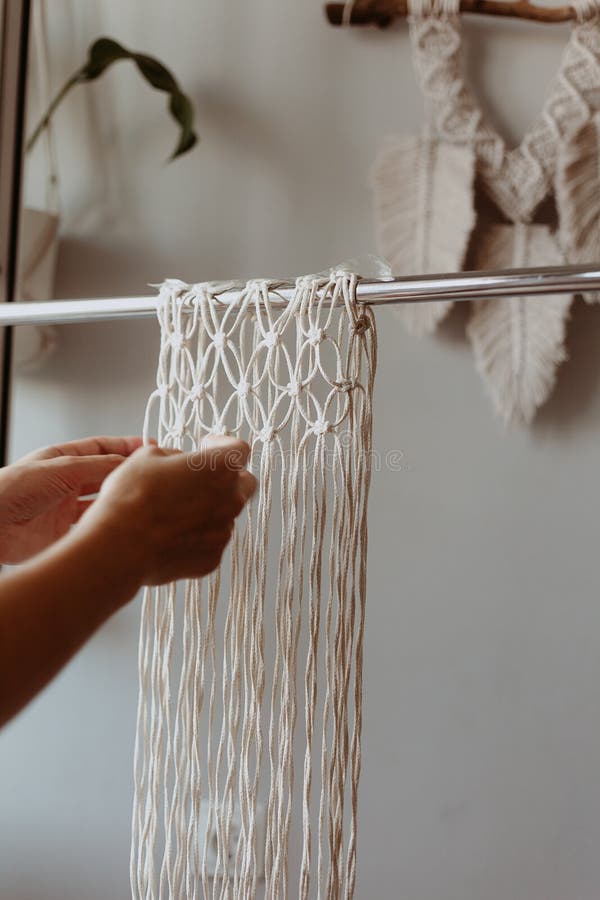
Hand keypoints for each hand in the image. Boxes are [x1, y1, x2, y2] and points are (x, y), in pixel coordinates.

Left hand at [0, 436, 142, 564]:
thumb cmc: (11, 490)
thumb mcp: (61, 469)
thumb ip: (97, 466)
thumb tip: (128, 461)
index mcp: (64, 459)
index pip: (103, 448)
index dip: (127, 446)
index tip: (151, 446)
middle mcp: (67, 482)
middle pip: (106, 474)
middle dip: (129, 472)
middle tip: (152, 473)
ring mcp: (67, 507)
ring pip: (103, 501)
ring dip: (120, 499)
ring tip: (141, 498)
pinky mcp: (65, 532)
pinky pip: (94, 526)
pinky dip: (108, 524)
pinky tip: (120, 522)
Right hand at [80, 435, 256, 585]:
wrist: (121, 545)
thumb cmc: (133, 497)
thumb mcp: (147, 457)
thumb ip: (174, 457)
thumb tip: (178, 464)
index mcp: (220, 467)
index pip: (240, 449)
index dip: (223, 444)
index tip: (207, 446)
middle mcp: (231, 500)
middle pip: (244, 483)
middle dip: (228, 478)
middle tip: (201, 478)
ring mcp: (224, 532)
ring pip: (226, 514)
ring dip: (209, 509)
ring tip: (176, 511)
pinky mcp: (213, 558)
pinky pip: (211, 541)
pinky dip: (197, 536)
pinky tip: (171, 535)